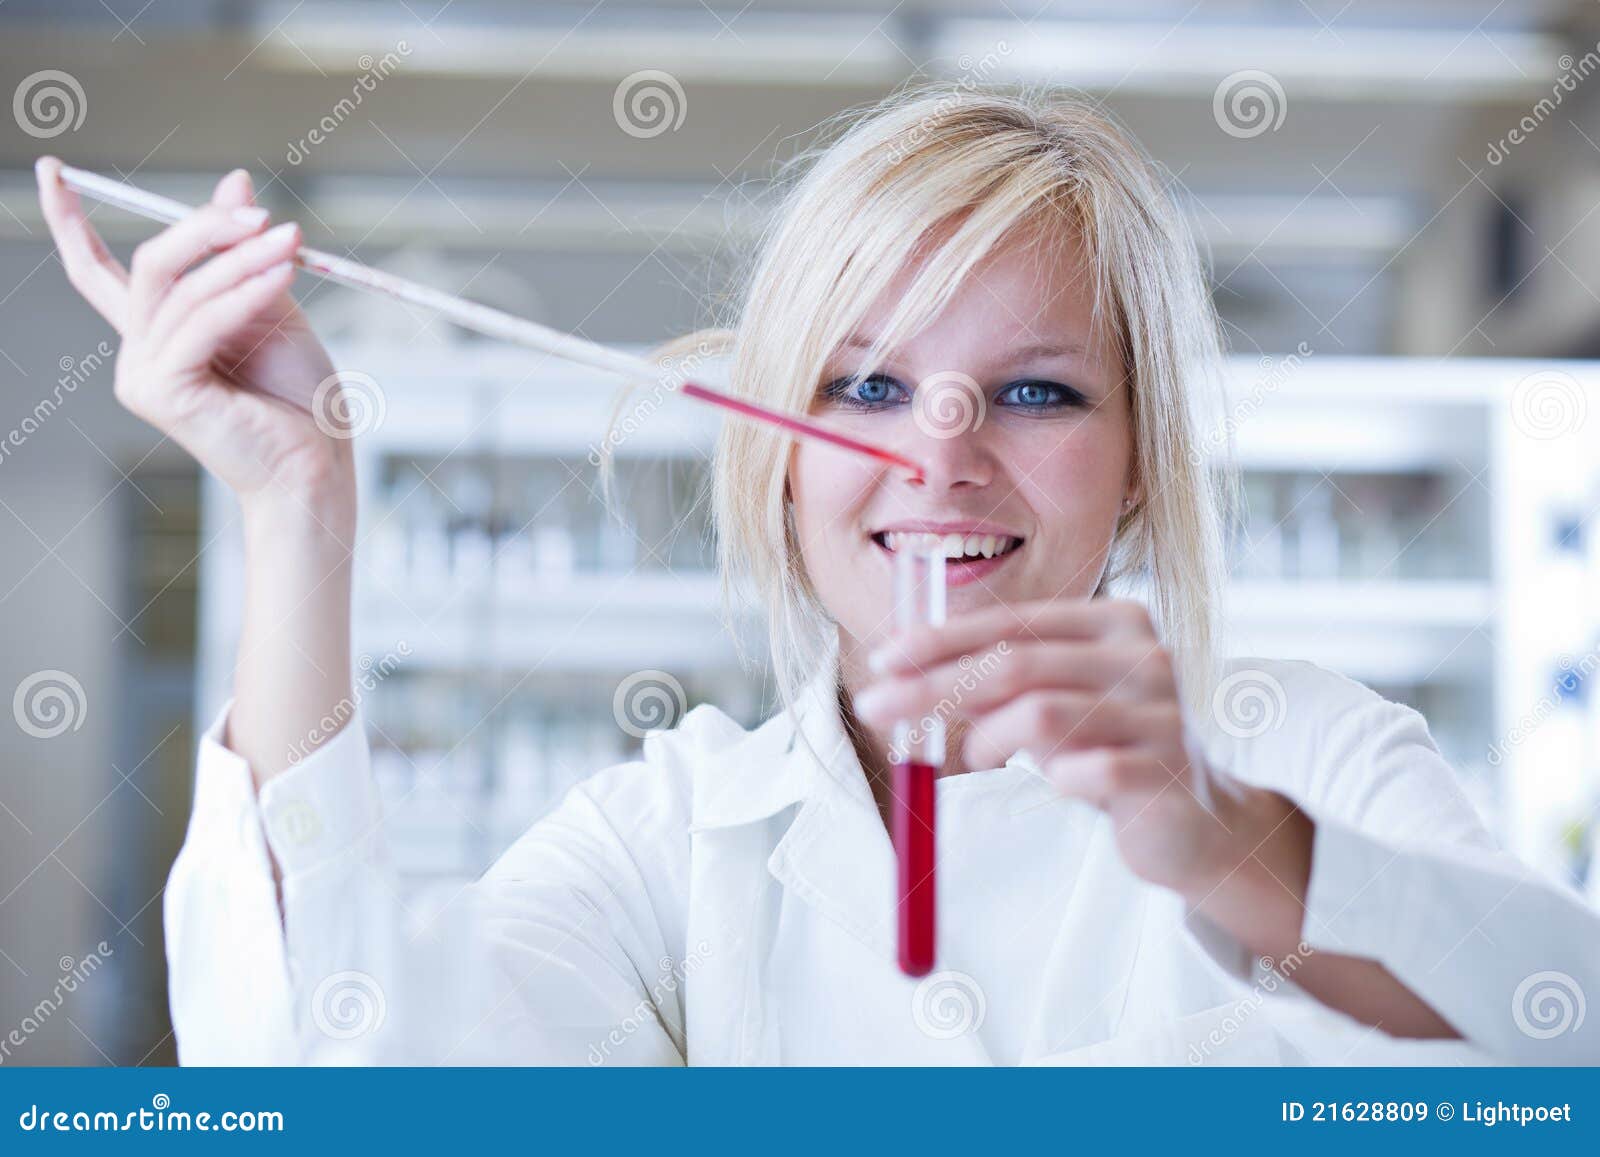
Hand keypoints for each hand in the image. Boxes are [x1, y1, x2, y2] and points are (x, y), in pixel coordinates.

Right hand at [35, 157, 353, 521]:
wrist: (313, 469)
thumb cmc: (297, 400)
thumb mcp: (273, 310)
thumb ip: (244, 254)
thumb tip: (235, 182)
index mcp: (156, 337)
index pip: (96, 272)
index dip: (71, 221)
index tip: (53, 169)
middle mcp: (139, 355)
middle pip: (151, 266)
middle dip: (206, 229)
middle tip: (265, 215)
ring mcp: (144, 375)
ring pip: (183, 290)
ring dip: (243, 260)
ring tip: (293, 243)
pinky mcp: (163, 392)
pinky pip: (203, 321)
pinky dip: (246, 291)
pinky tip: (283, 272)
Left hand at [852, 598, 1282, 897]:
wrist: (1202, 824)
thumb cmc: (1111, 749)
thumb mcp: (1057, 701)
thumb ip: (999, 679)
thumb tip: (904, 670)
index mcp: (1115, 623)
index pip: (1012, 622)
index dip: (942, 639)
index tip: (883, 659)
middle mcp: (1143, 656)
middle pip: (1016, 664)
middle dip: (934, 686)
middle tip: (876, 709)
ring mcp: (1161, 713)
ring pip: (1040, 713)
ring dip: (988, 740)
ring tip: (980, 758)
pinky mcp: (1167, 771)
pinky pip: (1085, 770)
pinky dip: (1054, 777)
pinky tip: (1057, 782)